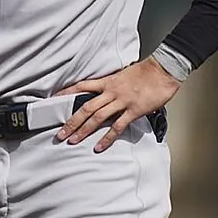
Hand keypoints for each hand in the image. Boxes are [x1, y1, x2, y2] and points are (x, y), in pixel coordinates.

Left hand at [55, 58, 180, 151]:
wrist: (163, 70)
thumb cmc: (146, 72)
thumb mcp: (124, 75)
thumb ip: (113, 84)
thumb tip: (106, 92)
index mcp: (107, 82)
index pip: (81, 86)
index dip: (66, 93)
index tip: (54, 99)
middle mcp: (111, 92)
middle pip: (85, 108)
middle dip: (71, 122)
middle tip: (60, 133)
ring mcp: (121, 102)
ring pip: (97, 118)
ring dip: (83, 131)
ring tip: (73, 141)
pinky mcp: (133, 111)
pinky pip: (117, 127)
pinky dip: (107, 138)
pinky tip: (99, 146)